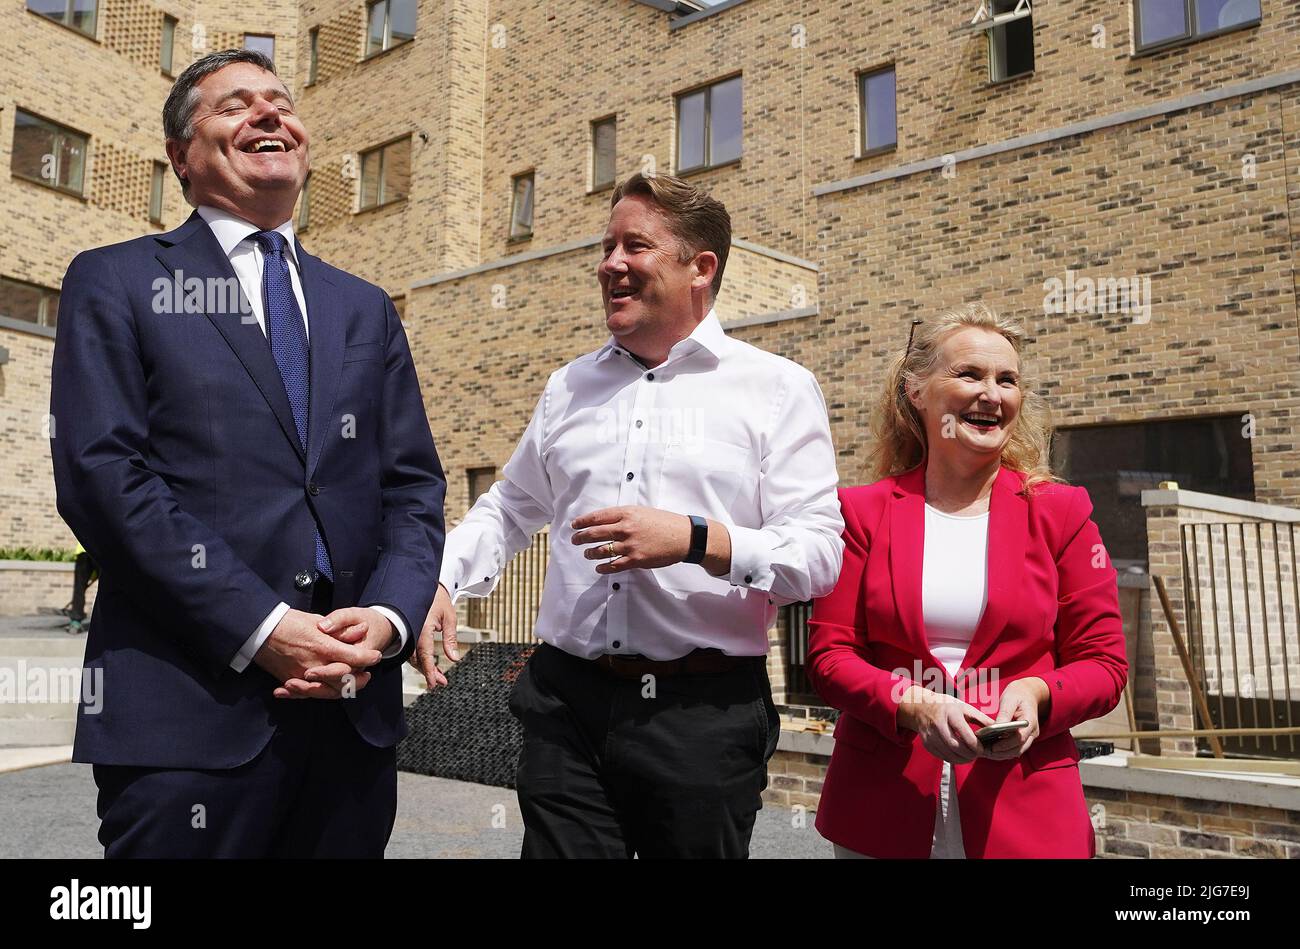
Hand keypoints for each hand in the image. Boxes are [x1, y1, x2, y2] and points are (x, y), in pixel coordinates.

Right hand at [253, 609, 382, 699]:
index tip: (376, 656)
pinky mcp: (290, 681)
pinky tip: (327, 690)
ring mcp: (302, 676)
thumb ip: (341, 630)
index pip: (354, 657)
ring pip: (329, 691)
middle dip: (359, 679)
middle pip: (345, 680)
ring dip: (343, 690)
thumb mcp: (317, 621)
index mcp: (323, 647)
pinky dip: (319, 693)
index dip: (368, 658)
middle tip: (367, 675)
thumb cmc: (288, 621)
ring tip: (352, 685)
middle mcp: (314, 665)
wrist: (259, 630)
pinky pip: (308, 694)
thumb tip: (362, 631)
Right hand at [410, 584, 459, 688]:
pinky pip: (412, 650)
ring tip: (439, 677)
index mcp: (422, 626)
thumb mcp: (450, 618)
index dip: (429, 670)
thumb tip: (454, 658)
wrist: (426, 586)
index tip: (434, 683)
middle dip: (428, 672)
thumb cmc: (439, 600)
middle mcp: (412, 631)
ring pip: (413, 657)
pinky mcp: (409, 633)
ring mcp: (409, 632)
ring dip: (425, 668)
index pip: (424, 653)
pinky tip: (430, 667)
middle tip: (440, 683)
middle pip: (417, 658)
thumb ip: (451, 638)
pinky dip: (421, 660)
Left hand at [571, 506, 691, 573]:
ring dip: (590, 553)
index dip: (583, 522)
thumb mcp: (642, 512)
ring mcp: (630, 545)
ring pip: (601, 550)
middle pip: (595, 533)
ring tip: (586, 553)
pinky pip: (614, 565)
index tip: (575, 525)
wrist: (683, 536)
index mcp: (626, 513)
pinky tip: (599, 568)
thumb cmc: (664, 522)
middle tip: (575, 540)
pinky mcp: (636, 560)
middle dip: (580, 538)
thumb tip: (604, 521)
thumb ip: (623, 515)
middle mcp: (625, 528)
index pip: (597, 517)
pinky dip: (603, 567)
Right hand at [897, 684, 995, 764]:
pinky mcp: (927, 744)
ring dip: (962, 759)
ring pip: (948, 754)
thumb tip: (1000, 729)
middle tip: (977, 755)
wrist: (920, 708)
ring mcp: (930, 735)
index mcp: (950, 712)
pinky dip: (953, 759)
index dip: (975, 744)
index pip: (963, 732)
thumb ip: (982, 719)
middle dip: (969, 754)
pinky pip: (942, 757)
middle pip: (955, 746)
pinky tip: (959, 756)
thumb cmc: (947, 707)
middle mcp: (938, 724)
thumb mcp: (964, 708)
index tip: (982, 749)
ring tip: (970, 756)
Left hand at [982, 677, 1046, 760]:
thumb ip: (1004, 714)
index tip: (992, 747)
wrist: (1027, 693)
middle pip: (1019, 749)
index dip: (1006, 744)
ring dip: (1002, 754)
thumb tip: (996, 727)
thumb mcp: (1009, 700)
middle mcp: (1032, 732)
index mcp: (1030, 721)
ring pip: (1016, 751)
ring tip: (985, 752)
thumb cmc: (1017, 695)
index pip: (1020, 738)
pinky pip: (1014, 748)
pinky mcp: (1023, 738)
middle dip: (1002, 753)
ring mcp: (1029, 737)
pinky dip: (1003, 750)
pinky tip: (990, 748)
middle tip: (985, 752)